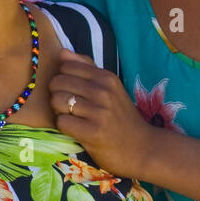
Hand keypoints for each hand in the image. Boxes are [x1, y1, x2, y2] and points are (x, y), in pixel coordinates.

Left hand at [48, 49, 154, 177]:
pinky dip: (64, 127)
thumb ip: (86, 67)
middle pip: (57, 83)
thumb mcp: (110, 87)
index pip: (66, 66)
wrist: (142, 148)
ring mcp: (99, 112)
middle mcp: (103, 91)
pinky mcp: (93, 132)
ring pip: (57, 101)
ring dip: (59, 111)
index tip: (72, 91)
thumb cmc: (121, 117)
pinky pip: (61, 122)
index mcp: (106, 77)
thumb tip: (62, 52)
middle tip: (69, 108)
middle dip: (57, 95)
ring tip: (72, 118)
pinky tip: (76, 130)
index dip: (63, 79)